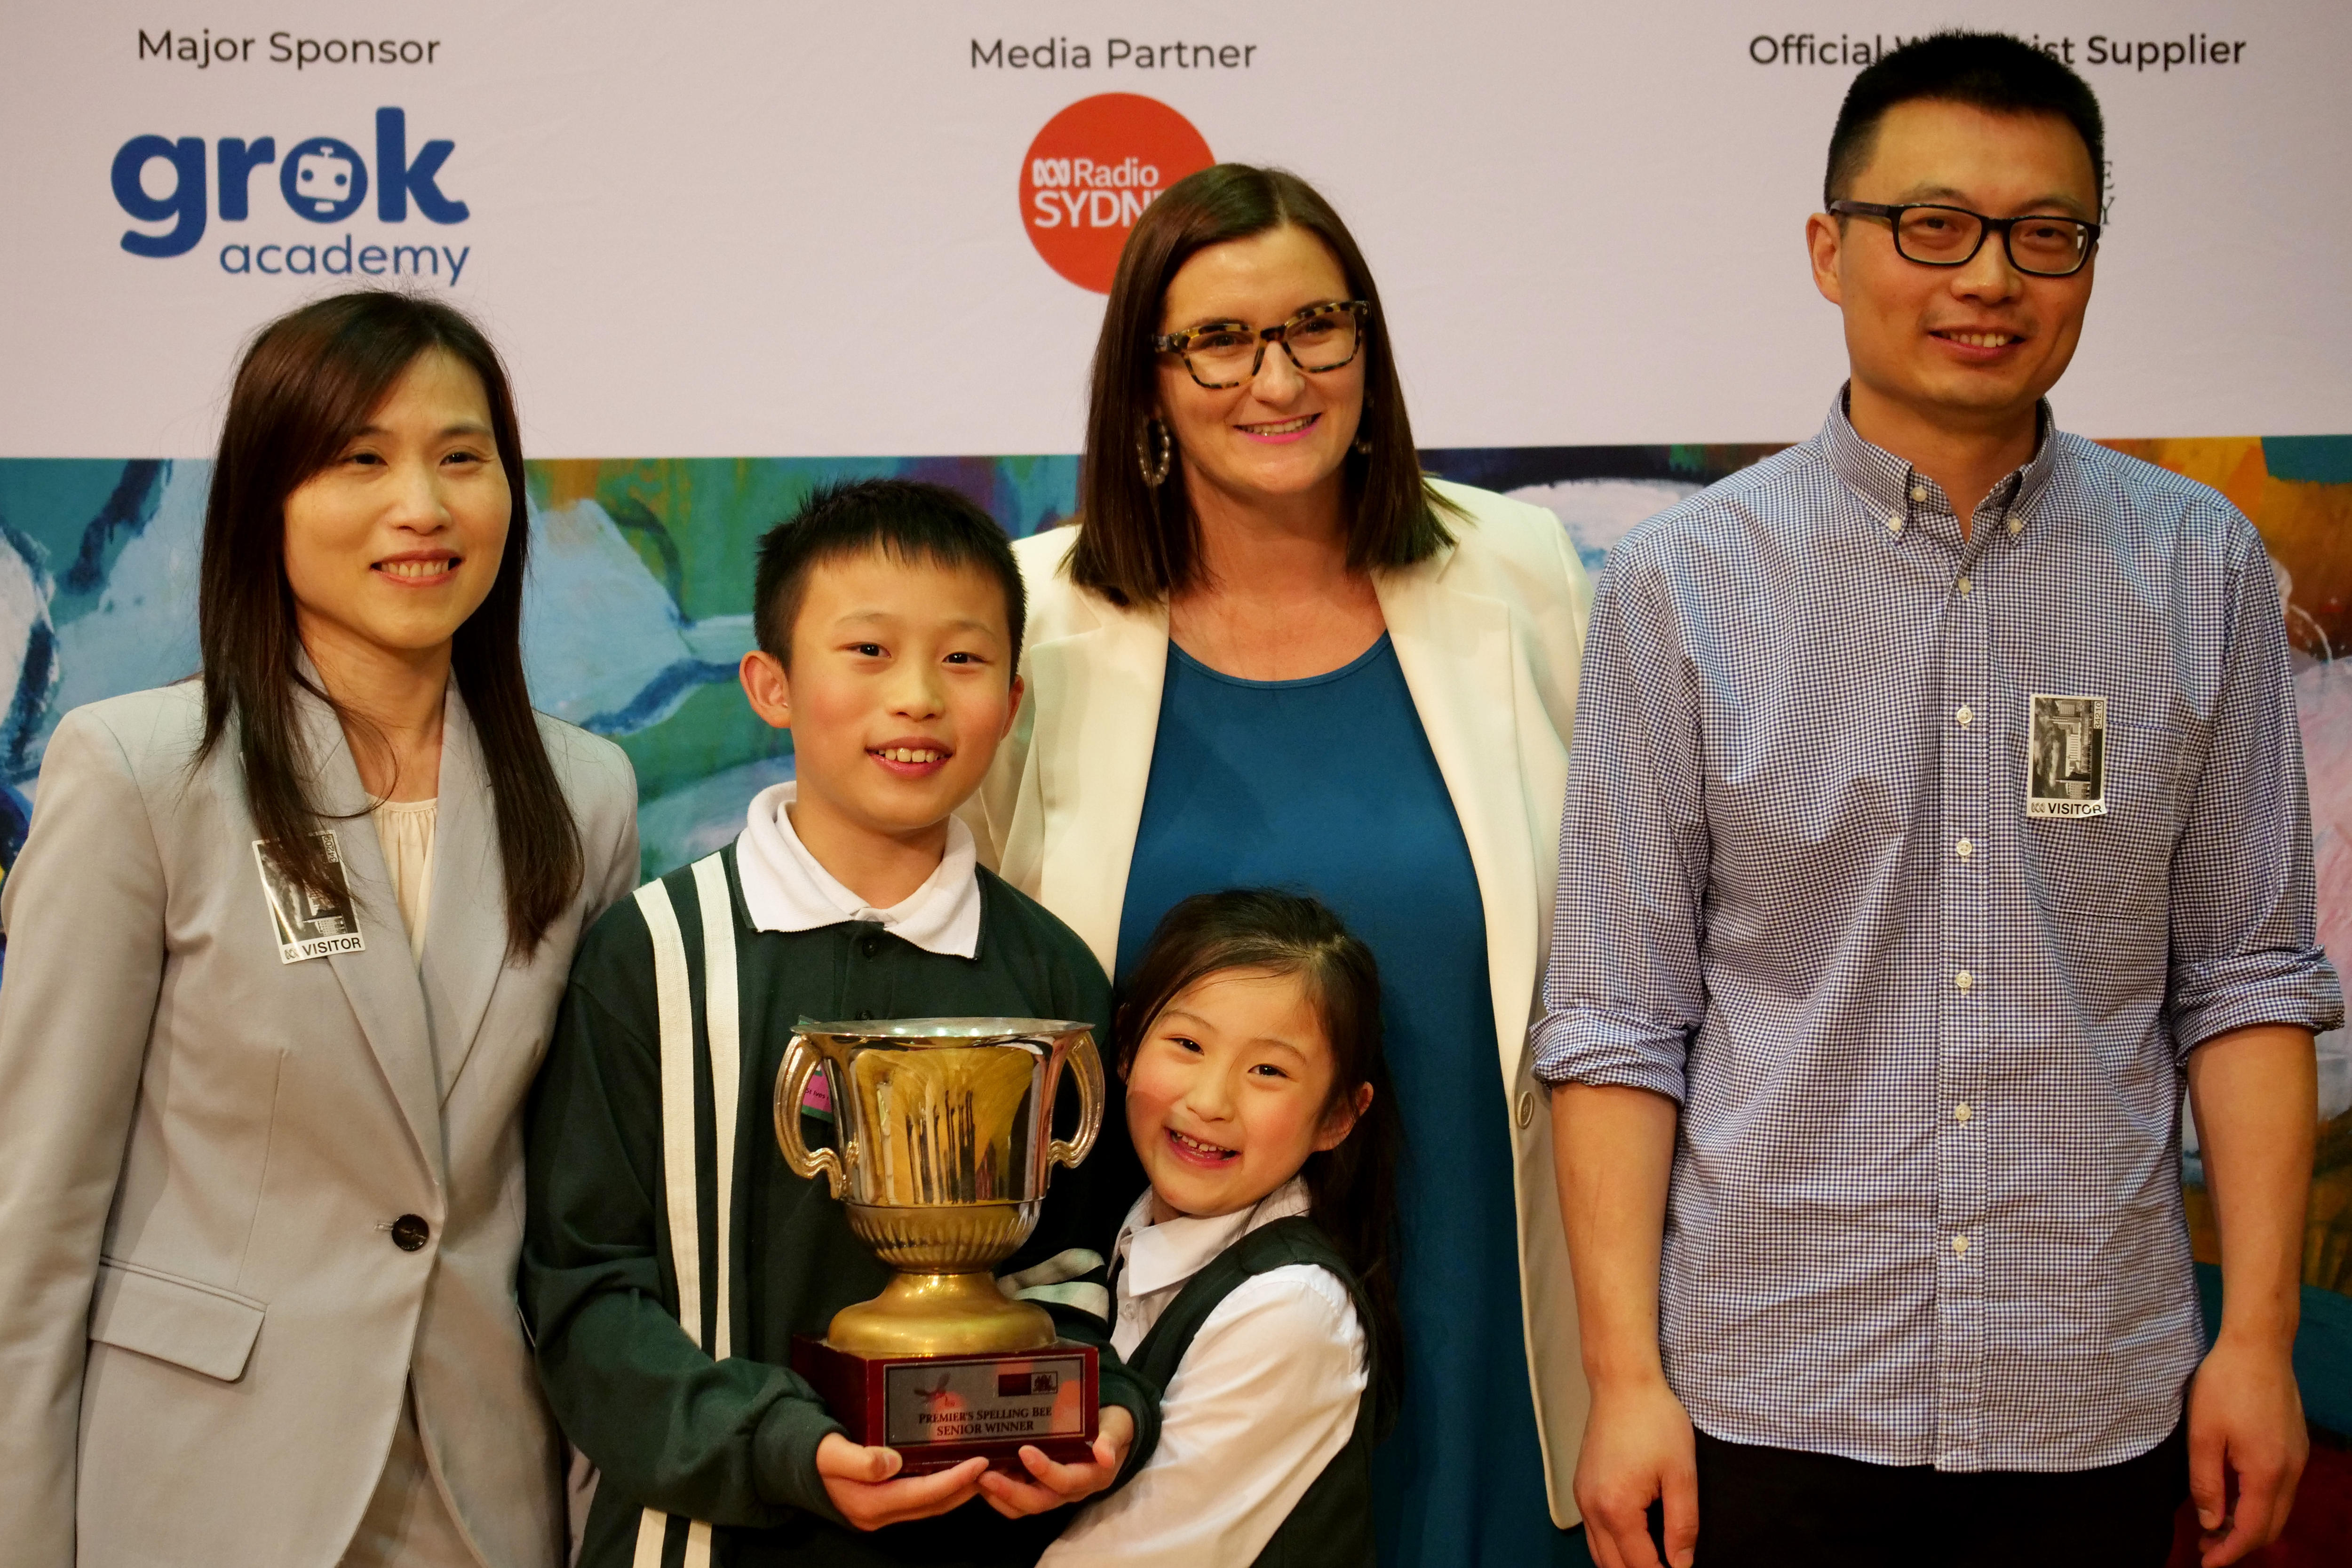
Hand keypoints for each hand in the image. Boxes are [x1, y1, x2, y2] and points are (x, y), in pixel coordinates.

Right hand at [815, 1434, 985, 1530]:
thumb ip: (860, 1459)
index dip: (955, 1479)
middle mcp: (880, 1513)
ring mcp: (881, 1512)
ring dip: (956, 1490)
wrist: (792, 1466)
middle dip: (965, 1488)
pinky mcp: (881, 1503)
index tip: (980, 1462)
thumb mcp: (832, 1453)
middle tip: (993, 1466)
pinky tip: (951, 1470)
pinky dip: (940, 1487)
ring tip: (981, 1469)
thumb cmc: (813, 1455)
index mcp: (872, 1503)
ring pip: (929, 1504)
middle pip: (933, 1504)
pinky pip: (919, 1499)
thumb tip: (892, 1462)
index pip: (925, 1494)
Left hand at [977, 1405, 1135, 1518]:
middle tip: (984, 1475)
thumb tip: (1106, 1456)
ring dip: (999, 1495)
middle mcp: (1070, 1491)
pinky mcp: (1039, 1486)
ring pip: (1023, 1506)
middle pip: (1038, 1501)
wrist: (1111, 1432)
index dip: (1044, 1470)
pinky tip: (983, 1472)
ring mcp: (1053, 1491)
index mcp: (1090, 1477)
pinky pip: (1017, 1499)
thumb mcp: (1117, 1427)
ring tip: (977, 1476)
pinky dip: (999, 1491)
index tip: (1024, 1450)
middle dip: (1010, 1491)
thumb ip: (1110, 1439)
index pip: (1064, 1481)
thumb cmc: (1112, 1426)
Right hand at [1575, 1373, 1696, 1567]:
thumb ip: (1683, 1525)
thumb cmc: (1655, 1421)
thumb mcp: (1681, 1473)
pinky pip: (1593, 1534)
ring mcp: (1582, 1499)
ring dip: (1624, 1565)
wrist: (1622, 1383)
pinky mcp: (1581, 1488)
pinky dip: (1612, 1548)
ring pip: (1598, 1555)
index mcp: (1618, 1508)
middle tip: (1670, 1566)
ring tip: (1655, 1559)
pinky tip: (1635, 1542)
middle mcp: (1592, 1509)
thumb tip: (1682, 1564)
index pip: (1640, 1566)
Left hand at [2186, 1332, 2307, 1565]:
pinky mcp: (2294, 1446)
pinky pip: (2281, 1489)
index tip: (2205, 1563)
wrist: (2258, 1347)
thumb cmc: (2225, 1385)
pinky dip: (2260, 1503)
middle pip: (2271, 1526)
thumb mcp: (2203, 1435)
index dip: (2229, 1552)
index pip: (2252, 1529)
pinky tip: (2235, 1497)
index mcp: (2266, 1473)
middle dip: (2239, 1543)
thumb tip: (2211, 1523)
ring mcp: (2297, 1458)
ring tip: (2215, 1527)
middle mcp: (2290, 1472)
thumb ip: (2206, 1483)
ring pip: (2278, 1509)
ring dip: (2250, 1524)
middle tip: (2205, 1548)